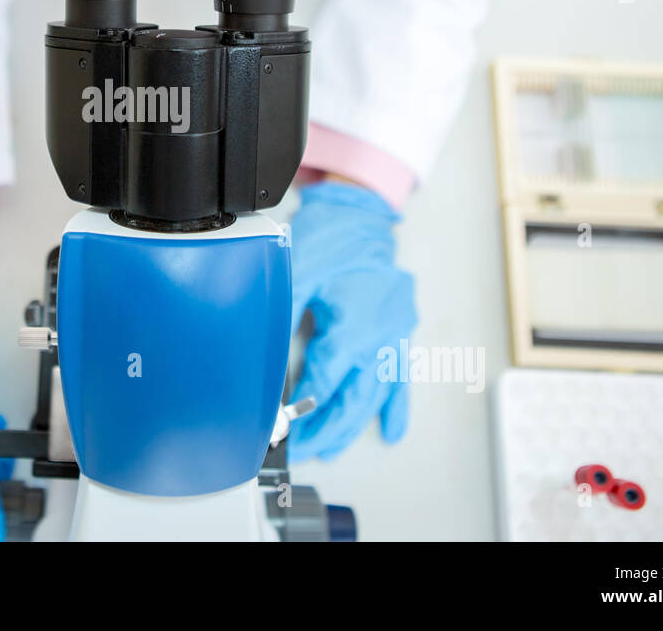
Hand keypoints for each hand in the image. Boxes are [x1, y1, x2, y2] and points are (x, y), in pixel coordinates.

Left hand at [287, 180, 416, 461]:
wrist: (362, 215)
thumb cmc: (333, 237)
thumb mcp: (298, 273)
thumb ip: (282, 315)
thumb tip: (262, 351)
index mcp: (354, 325)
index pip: (324, 379)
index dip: (301, 406)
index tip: (283, 424)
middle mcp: (379, 337)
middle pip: (352, 397)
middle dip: (326, 427)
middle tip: (302, 446)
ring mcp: (394, 336)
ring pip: (374, 394)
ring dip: (352, 423)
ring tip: (330, 446)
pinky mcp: (400, 331)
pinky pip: (401, 377)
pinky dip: (396, 406)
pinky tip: (390, 429)